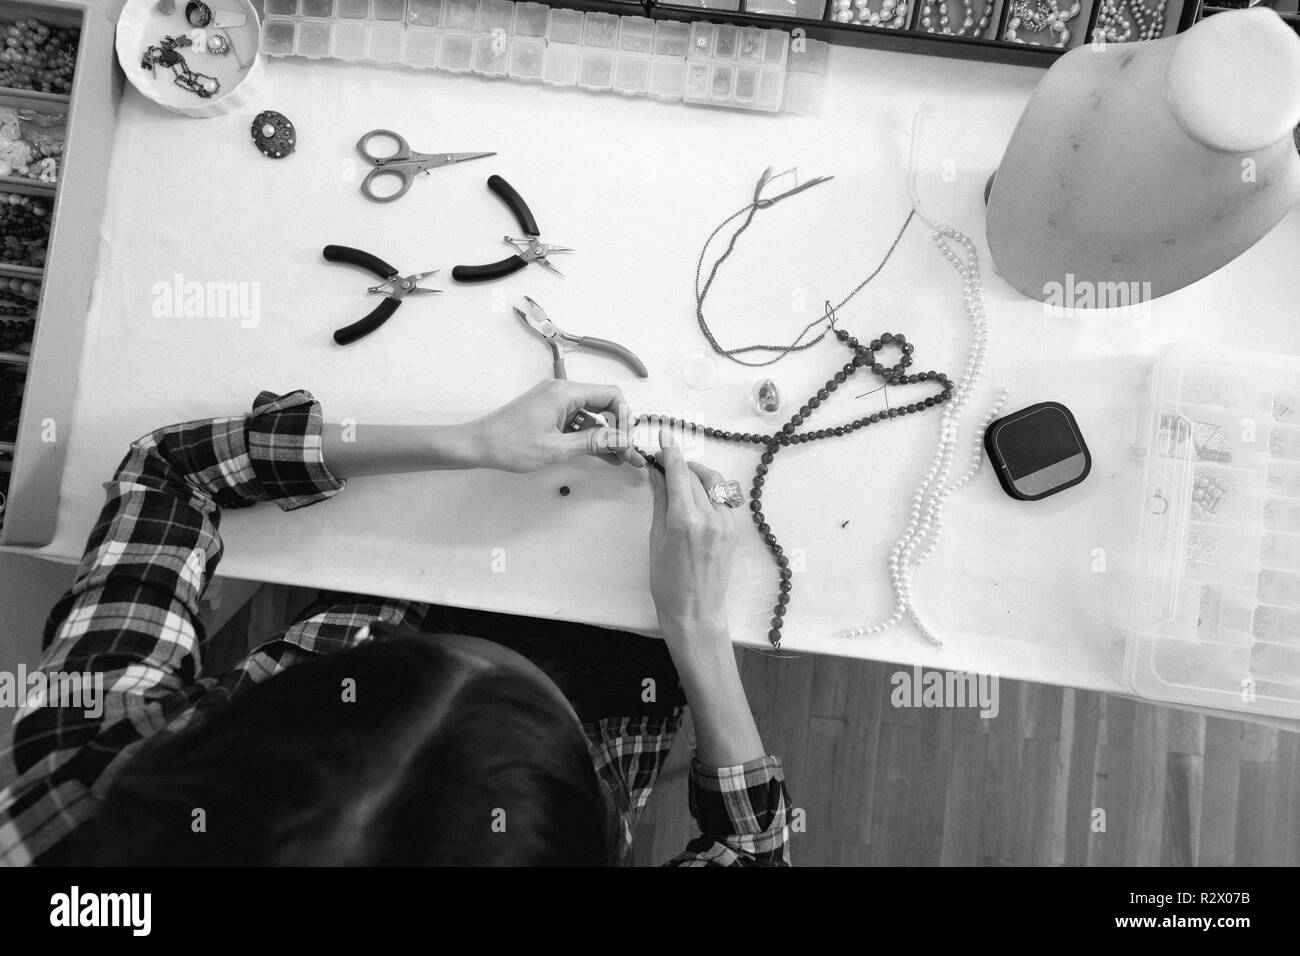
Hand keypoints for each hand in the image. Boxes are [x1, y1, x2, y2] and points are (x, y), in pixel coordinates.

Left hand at [469, 379, 644, 472]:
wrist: (477, 445)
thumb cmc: (510, 444)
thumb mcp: (557, 448)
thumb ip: (593, 442)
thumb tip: (622, 441)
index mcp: (565, 392)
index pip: (611, 396)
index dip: (626, 418)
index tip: (628, 441)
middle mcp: (562, 391)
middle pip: (604, 406)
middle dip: (618, 430)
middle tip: (629, 455)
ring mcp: (555, 402)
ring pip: (591, 416)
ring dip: (605, 437)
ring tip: (618, 460)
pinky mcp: (549, 412)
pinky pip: (577, 422)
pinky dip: (588, 437)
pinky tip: (601, 454)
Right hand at [647, 427, 739, 643]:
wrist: (695, 611)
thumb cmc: (666, 581)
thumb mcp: (656, 538)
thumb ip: (660, 501)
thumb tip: (657, 473)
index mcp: (684, 520)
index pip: (678, 474)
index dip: (670, 453)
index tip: (663, 439)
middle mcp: (709, 517)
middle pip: (695, 475)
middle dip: (680, 465)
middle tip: (666, 462)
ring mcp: (726, 523)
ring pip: (714, 483)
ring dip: (698, 474)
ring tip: (683, 477)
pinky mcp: (735, 530)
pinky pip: (725, 498)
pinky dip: (712, 490)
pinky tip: (699, 495)